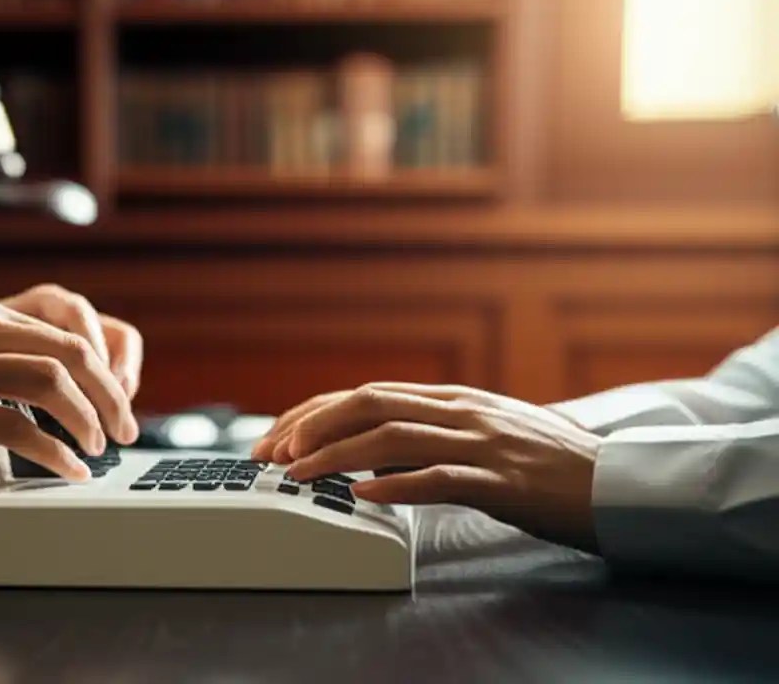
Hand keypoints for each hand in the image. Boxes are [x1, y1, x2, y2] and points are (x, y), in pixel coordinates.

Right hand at [0, 289, 140, 480]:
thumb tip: (31, 380)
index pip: (61, 330)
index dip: (100, 371)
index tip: (114, 401)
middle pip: (70, 351)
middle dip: (109, 394)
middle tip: (123, 429)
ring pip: (53, 381)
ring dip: (88, 419)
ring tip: (97, 449)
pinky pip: (17, 427)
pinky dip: (53, 451)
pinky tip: (65, 469)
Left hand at [253, 383, 601, 552]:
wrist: (615, 481)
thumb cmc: (543, 464)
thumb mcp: (479, 433)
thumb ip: (428, 434)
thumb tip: (366, 449)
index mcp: (450, 399)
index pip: (365, 393)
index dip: (314, 412)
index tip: (276, 436)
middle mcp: (459, 411)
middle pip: (368, 403)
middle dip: (310, 426)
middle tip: (272, 454)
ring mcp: (479, 442)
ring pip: (392, 437)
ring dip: (336, 455)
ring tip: (300, 475)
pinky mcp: (499, 479)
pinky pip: (439, 478)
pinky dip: (395, 485)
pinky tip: (363, 496)